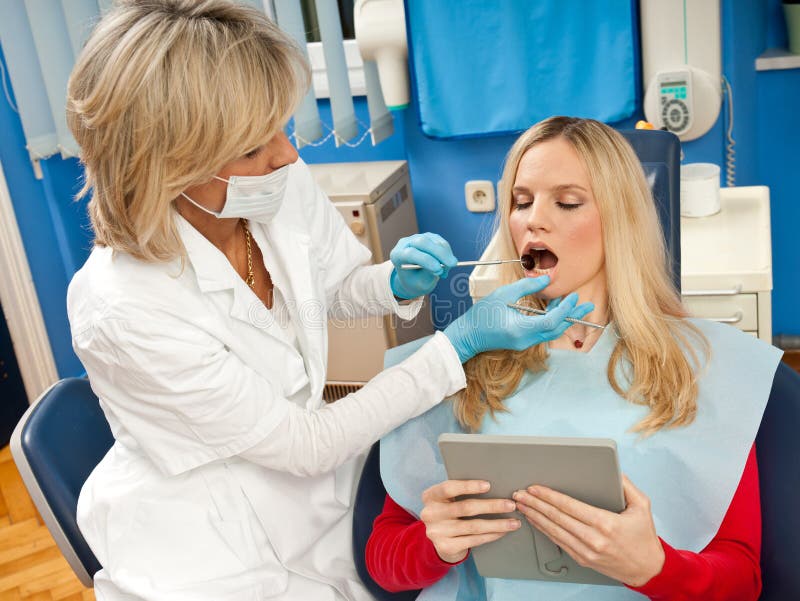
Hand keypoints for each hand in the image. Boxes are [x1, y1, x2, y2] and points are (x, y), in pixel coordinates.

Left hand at [389, 233, 457, 298]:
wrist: (415, 276)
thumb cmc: (415, 281)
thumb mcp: (420, 283)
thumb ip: (428, 275)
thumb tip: (440, 266)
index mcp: (398, 255)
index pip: (411, 253)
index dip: (426, 260)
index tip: (439, 270)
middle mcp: (406, 243)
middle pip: (423, 242)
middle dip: (440, 253)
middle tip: (453, 265)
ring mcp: (418, 237)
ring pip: (435, 242)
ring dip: (445, 256)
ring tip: (445, 272)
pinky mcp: (429, 237)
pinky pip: (442, 242)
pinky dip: (448, 254)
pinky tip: (446, 265)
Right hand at [420, 479, 520, 563]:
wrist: (438, 538)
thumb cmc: (449, 511)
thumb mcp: (448, 499)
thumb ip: (460, 492)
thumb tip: (493, 485)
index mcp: (430, 496)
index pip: (448, 488)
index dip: (468, 486)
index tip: (488, 485)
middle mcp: (430, 513)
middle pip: (465, 508)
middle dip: (492, 506)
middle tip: (510, 505)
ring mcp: (437, 532)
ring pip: (473, 526)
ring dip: (497, 524)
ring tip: (514, 522)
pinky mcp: (446, 546)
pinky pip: (474, 540)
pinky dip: (491, 535)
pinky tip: (502, 532)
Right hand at [443, 276, 593, 362]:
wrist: (468, 335)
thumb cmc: (482, 314)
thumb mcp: (503, 294)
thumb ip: (527, 286)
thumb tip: (547, 279)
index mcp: (521, 329)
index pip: (551, 321)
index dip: (565, 309)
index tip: (573, 296)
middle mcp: (526, 340)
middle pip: (557, 329)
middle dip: (573, 316)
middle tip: (588, 306)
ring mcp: (525, 343)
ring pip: (552, 332)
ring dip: (564, 318)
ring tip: (574, 304)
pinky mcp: (524, 342)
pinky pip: (544, 333)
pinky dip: (553, 321)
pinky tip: (556, 309)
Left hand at [513, 475, 665, 586]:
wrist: (648, 569)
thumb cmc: (644, 537)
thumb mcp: (642, 506)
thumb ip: (626, 485)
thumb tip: (614, 469)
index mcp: (606, 523)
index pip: (569, 506)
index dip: (549, 496)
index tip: (535, 488)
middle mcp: (593, 539)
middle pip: (556, 517)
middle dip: (535, 504)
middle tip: (520, 494)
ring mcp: (586, 551)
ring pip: (554, 531)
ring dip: (535, 517)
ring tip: (522, 506)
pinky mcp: (583, 559)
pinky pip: (558, 542)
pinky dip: (544, 530)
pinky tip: (535, 521)